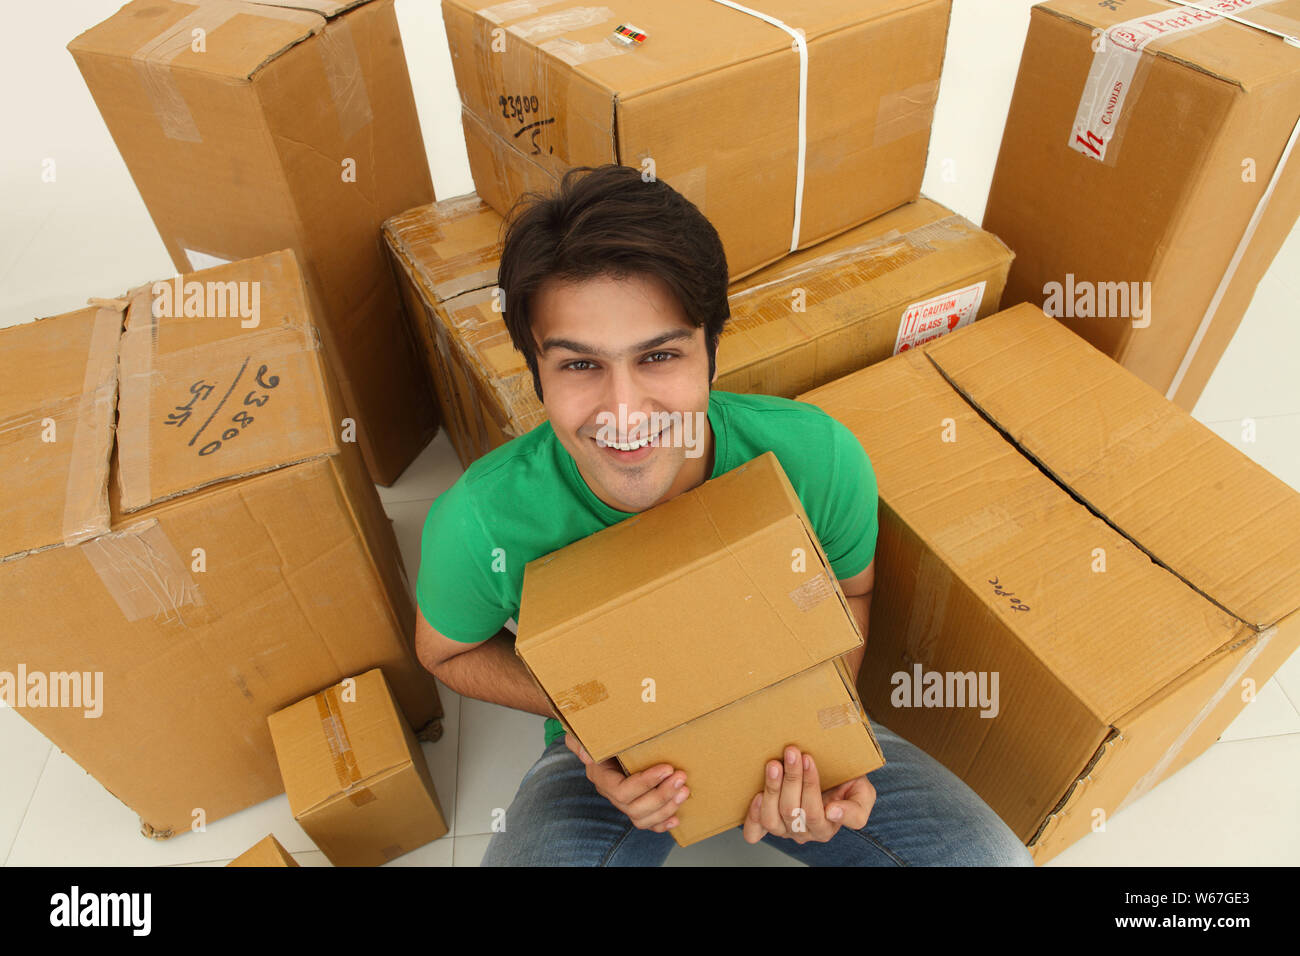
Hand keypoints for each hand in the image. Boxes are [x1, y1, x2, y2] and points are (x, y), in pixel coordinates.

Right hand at [564, 733, 688, 832]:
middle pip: (634, 807)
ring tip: (685, 791)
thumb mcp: (584, 734)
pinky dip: (662, 824)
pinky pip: (647, 823)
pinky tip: (677, 819)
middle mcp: (611, 794)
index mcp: (601, 777)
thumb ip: (579, 741)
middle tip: (681, 778)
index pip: (621, 790)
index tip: (667, 768)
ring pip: (642, 818)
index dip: (645, 783)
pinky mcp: (636, 806)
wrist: (606, 741)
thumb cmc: (600, 736)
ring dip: (666, 808)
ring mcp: (624, 803)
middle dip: (661, 795)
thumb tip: (586, 754)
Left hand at [742, 745, 874, 844]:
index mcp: (826, 827)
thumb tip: (833, 813)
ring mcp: (783, 829)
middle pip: (792, 811)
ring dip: (772, 788)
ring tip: (774, 764)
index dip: (810, 785)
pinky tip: (757, 793)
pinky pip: (754, 830)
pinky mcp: (767, 823)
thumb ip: (855, 810)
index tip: (808, 758)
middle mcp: (803, 832)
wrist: (832, 781)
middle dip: (791, 778)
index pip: (815, 812)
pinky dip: (753, 814)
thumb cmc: (847, 787)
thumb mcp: (864, 795)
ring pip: (772, 818)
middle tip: (791, 751)